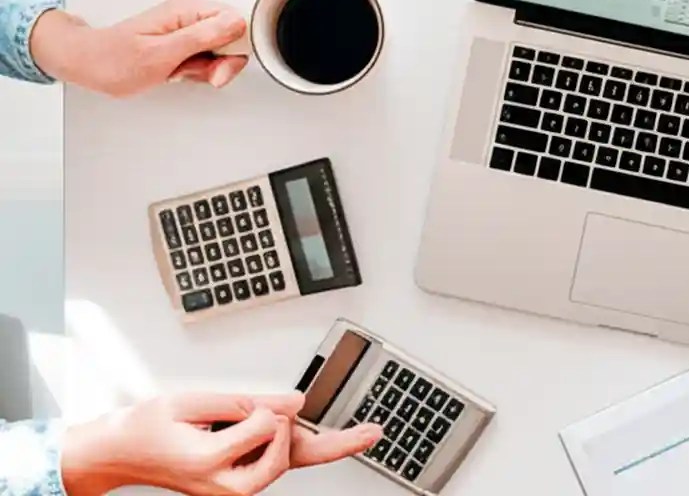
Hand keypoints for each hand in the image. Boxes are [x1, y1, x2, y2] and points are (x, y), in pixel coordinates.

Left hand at [29, 0, 249, 96]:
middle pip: (231, 37)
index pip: (236, 21)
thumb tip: (236, 23)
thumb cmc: (114, 60)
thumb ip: (202, 37)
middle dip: (220, 63)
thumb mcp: (162, 53)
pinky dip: (195, 70)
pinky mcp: (182, 41)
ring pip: (219, 50)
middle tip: (194, 72)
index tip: (218, 68)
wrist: (88, 65)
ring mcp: (186, 28)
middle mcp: (189, 15)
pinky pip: (205, 57)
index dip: (234, 48)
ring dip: (205, 69)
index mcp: (187, 10)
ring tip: (178, 71)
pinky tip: (177, 71)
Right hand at [60, 392, 381, 495]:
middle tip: (371, 431)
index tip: (262, 399)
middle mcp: (225, 485)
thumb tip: (295, 403)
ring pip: (287, 463)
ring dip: (307, 441)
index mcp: (208, 462)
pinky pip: (277, 465)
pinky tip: (323, 435)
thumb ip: (245, 403)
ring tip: (355, 432)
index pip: (264, 429)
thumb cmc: (146, 426)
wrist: (119, 453)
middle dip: (311, 436)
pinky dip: (295, 446)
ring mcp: (232, 490)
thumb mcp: (192, 401)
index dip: (267, 407)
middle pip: (288, 459)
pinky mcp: (239, 484)